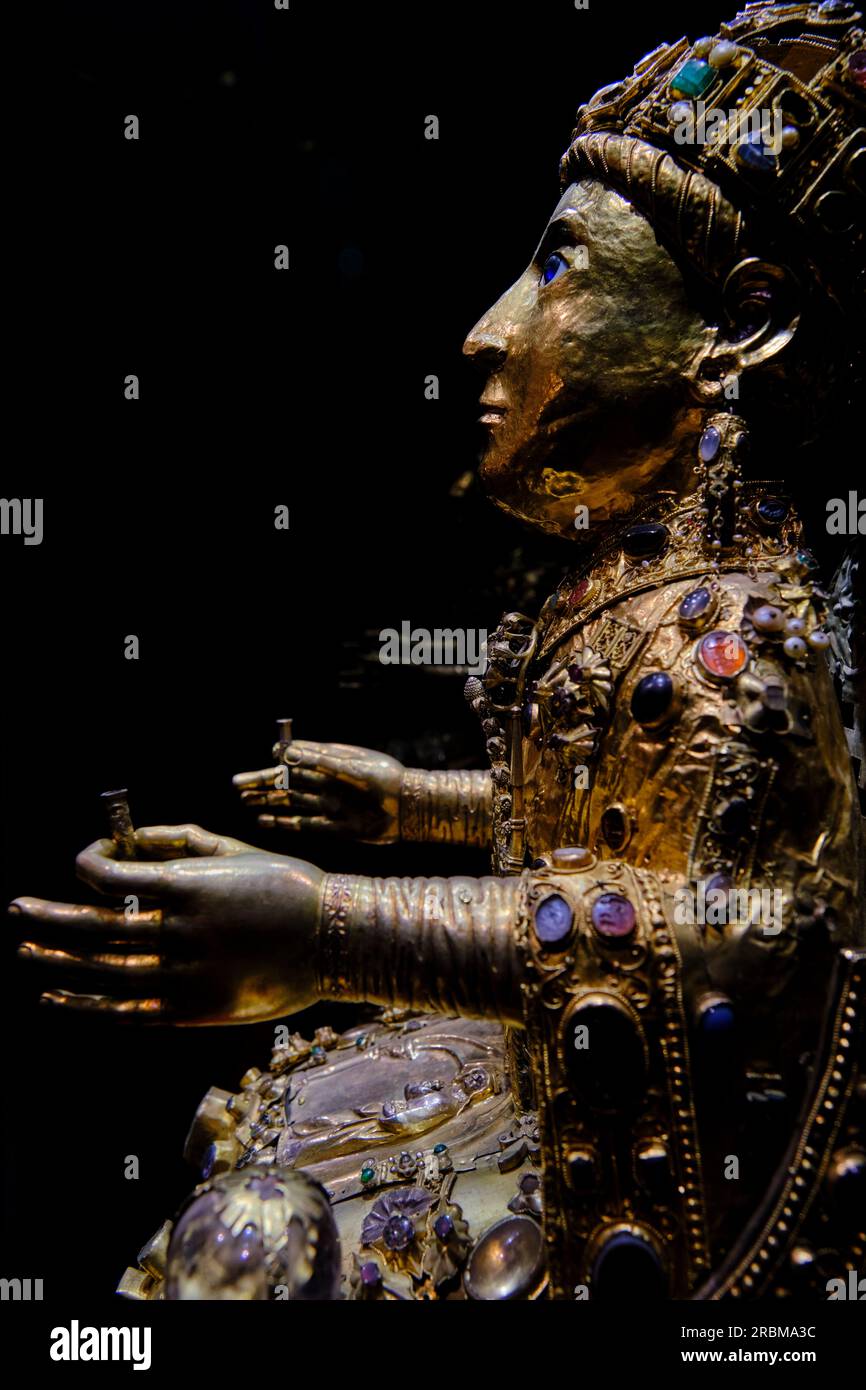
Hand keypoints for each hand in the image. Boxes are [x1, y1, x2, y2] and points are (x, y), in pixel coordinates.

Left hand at [10, 825, 323, 1024]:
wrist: (337, 939)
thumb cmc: (288, 886)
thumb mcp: (236, 851)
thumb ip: (180, 842)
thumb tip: (130, 843)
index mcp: (190, 886)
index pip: (113, 877)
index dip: (88, 865)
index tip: (86, 861)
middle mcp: (181, 931)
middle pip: (98, 926)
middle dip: (52, 917)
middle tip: (19, 910)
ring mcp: (187, 974)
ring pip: (105, 970)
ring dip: (60, 961)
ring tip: (28, 950)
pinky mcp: (196, 1010)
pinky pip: (129, 1009)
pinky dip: (89, 1006)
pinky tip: (59, 997)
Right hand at [234, 740, 403, 843]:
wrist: (411, 809)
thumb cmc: (386, 780)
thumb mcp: (353, 766)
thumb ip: (320, 760)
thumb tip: (286, 753)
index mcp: (330, 763)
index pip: (295, 760)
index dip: (276, 762)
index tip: (263, 762)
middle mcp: (326, 784)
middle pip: (288, 783)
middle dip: (263, 783)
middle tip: (237, 785)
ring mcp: (329, 805)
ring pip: (291, 803)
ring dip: (268, 802)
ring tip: (244, 801)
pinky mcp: (335, 827)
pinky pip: (303, 824)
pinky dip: (283, 823)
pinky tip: (264, 820)